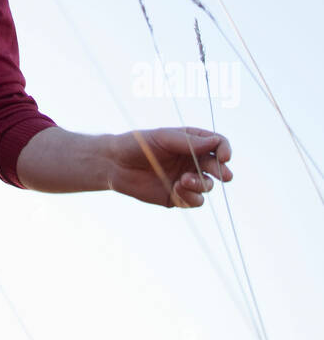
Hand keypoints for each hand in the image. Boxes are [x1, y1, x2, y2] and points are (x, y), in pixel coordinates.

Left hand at [108, 126, 232, 207]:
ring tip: (184, 180)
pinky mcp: (177, 197)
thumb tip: (215, 143)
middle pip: (217, 168)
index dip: (224, 150)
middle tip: (224, 176)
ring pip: (207, 186)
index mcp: (191, 142)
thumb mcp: (163, 138)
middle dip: (222, 172)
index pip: (217, 144)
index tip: (224, 156)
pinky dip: (191, 197)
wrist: (116, 164)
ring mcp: (186, 180)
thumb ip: (189, 142)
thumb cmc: (138, 144)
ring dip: (201, 185)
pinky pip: (195, 201)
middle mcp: (191, 161)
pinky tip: (177, 188)